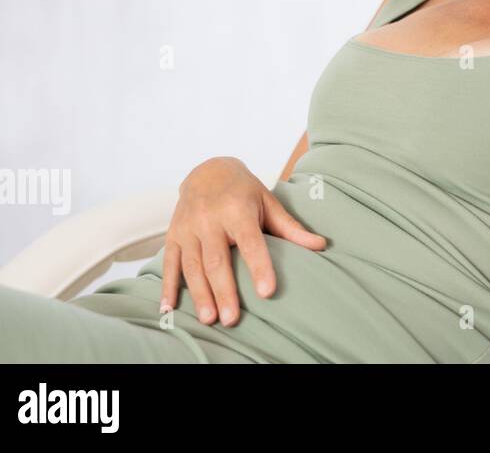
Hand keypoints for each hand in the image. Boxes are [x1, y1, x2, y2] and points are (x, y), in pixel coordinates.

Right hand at [161, 156, 325, 325]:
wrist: (207, 171)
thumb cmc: (244, 191)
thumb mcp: (269, 202)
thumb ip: (291, 228)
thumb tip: (321, 245)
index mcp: (237, 210)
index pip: (251, 242)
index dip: (260, 267)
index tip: (267, 291)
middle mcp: (209, 219)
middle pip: (217, 260)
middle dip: (224, 291)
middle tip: (232, 319)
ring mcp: (187, 228)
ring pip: (192, 266)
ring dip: (199, 294)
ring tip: (209, 319)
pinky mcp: (173, 236)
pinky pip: (169, 264)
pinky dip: (168, 287)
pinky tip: (169, 309)